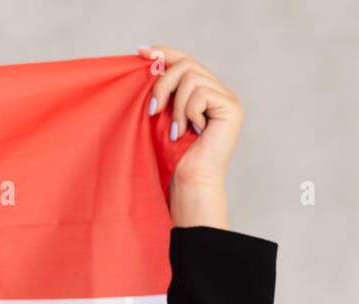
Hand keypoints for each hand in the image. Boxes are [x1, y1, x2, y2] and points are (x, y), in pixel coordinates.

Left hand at [137, 46, 240, 227]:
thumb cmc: (170, 159)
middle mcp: (217, 92)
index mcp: (200, 93)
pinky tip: (190, 131)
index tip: (140, 52)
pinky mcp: (232, 107)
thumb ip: (161, 93)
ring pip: (192, 78)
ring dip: (175, 105)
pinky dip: (188, 112)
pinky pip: (201, 93)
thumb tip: (146, 64)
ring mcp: (226, 98)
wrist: (188, 183)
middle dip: (162, 84)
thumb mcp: (160, 119)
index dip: (163, 53)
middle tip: (152, 110)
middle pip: (187, 64)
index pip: (184, 61)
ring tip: (175, 129)